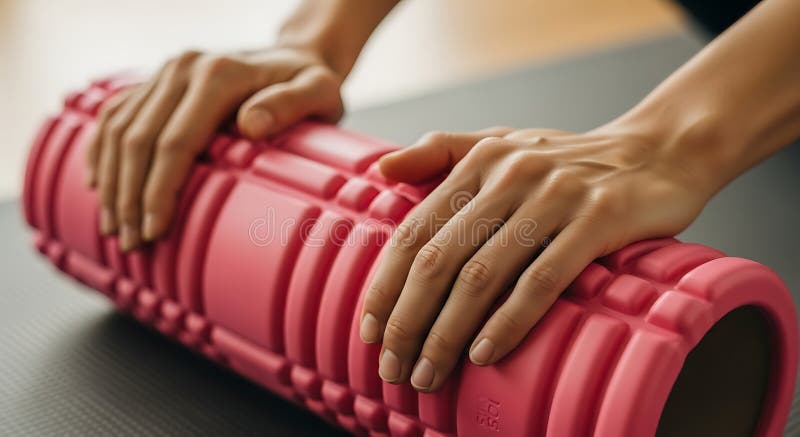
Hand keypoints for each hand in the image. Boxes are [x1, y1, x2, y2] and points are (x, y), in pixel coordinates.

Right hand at [86, 47, 343, 249]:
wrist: (292, 57)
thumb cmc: (309, 83)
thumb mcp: (318, 92)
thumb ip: (289, 105)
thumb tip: (250, 125)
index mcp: (218, 75)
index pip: (174, 142)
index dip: (159, 191)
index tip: (156, 231)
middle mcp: (183, 68)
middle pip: (138, 141)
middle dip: (130, 198)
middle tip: (133, 244)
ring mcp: (164, 73)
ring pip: (118, 131)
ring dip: (111, 183)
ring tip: (116, 229)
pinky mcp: (154, 82)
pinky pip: (114, 115)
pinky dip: (102, 152)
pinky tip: (98, 185)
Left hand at [359, 124, 711, 391]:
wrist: (658, 152)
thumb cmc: (570, 160)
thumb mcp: (504, 142)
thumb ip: (441, 151)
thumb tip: (381, 171)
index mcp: (479, 159)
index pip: (414, 231)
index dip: (385, 285)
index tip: (370, 331)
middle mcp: (510, 174)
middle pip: (439, 260)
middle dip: (408, 321)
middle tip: (394, 367)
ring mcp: (554, 197)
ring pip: (482, 276)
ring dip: (448, 333)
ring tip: (430, 374)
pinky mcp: (597, 220)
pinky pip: (541, 281)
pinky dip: (508, 322)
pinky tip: (484, 354)